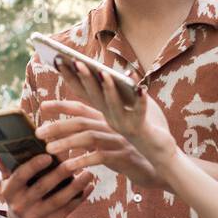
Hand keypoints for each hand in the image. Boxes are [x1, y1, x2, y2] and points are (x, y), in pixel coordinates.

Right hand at [0, 152, 90, 217]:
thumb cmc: (19, 196)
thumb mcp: (10, 184)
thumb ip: (7, 167)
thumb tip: (0, 151)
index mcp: (8, 191)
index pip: (20, 176)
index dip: (33, 166)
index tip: (48, 155)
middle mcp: (18, 206)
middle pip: (42, 187)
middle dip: (60, 174)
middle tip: (77, 161)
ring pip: (57, 201)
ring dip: (75, 187)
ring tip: (89, 173)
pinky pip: (65, 211)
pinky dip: (79, 199)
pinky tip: (89, 188)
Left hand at [37, 99, 166, 188]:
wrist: (158, 169)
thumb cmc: (132, 154)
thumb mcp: (112, 142)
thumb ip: (95, 135)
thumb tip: (71, 136)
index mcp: (108, 119)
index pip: (82, 106)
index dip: (62, 105)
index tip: (42, 106)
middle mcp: (113, 125)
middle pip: (81, 121)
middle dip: (58, 125)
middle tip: (37, 132)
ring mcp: (119, 139)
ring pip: (88, 137)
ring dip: (66, 142)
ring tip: (48, 149)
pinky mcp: (124, 155)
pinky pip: (100, 156)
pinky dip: (82, 160)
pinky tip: (68, 167)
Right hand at [53, 57, 177, 166]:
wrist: (159, 157)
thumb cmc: (146, 129)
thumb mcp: (130, 108)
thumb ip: (122, 93)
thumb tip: (120, 72)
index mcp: (104, 113)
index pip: (82, 94)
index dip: (70, 78)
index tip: (58, 61)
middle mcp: (110, 119)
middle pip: (93, 96)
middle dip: (84, 78)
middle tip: (75, 62)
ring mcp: (124, 125)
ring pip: (112, 106)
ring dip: (108, 89)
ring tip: (103, 73)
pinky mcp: (141, 130)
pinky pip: (140, 113)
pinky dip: (140, 101)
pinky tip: (141, 88)